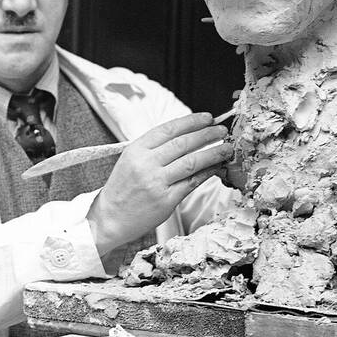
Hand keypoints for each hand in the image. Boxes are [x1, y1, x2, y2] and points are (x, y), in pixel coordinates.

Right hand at [86, 112, 232, 256]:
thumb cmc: (122, 189)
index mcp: (136, 150)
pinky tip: (216, 167)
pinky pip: (192, 182)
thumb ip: (154, 149)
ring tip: (227, 147)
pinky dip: (207, 173)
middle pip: (183, 143)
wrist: (109, 218)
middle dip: (207, 134)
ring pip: (192, 161)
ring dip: (213, 152)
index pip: (168, 129)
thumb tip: (185, 136)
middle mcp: (146, 164)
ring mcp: (156, 182)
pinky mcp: (166, 200)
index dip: (190, 121)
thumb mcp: (130, 161)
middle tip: (222, 129)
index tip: (206, 117)